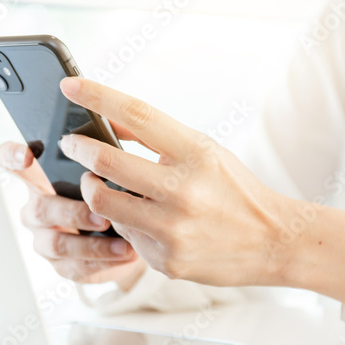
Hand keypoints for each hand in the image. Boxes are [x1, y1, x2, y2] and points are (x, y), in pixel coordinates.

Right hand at [0, 141, 146, 288]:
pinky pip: (76, 266)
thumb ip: (102, 158)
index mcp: (40, 179)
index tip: (27, 155)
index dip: (11, 156)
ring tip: (123, 243)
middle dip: (73, 214)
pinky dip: (103, 261)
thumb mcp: (109, 173)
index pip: (10, 160)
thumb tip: (114, 138)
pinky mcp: (62, 265)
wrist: (132, 237)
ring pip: (57, 244)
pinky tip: (124, 254)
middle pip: (41, 209)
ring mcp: (45, 239)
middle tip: (103, 217)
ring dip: (92, 245)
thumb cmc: (114, 197)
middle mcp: (36, 209)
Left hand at [56, 78, 289, 286]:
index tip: (70, 85)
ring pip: (102, 202)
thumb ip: (154, 138)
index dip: (98, 96)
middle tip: (71, 144)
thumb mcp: (203, 151)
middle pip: (106, 161)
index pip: (138, 114)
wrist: (274, 242)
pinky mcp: (165, 259)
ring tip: (95, 182)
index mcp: (195, 153)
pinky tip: (140, 219)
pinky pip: (124, 234)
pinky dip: (124, 222)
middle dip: (78, 149)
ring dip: (91, 187)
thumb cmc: (234, 190)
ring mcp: (172, 228)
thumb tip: (106, 118)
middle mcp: (183, 190)